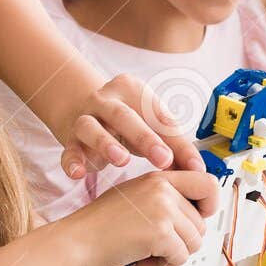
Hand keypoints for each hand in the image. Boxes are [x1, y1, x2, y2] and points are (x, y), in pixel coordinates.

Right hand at [54, 74, 205, 179]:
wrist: (81, 111)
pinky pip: (68, 150)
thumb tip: (198, 169)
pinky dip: (72, 161)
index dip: (176, 140)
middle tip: (164, 159)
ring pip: (91, 127)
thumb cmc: (125, 122)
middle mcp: (105, 100)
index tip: (193, 165)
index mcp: (132, 90)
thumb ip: (174, 146)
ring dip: (106, 144)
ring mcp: (84, 118)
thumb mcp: (152, 127)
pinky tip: (78, 174)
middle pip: (124, 116)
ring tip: (122, 161)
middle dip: (145, 138)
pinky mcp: (69, 140)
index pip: (157, 114)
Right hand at [59, 170, 218, 265]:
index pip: (208, 183)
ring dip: (172, 256)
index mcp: (158, 177)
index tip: (201, 218)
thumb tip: (196, 216)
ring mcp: (162, 209)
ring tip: (147, 254)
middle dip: (182, 242)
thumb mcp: (135, 198)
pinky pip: (181, 256)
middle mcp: (163, 189)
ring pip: (194, 242)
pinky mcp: (160, 232)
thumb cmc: (98, 226)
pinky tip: (142, 262)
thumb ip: (165, 200)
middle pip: (201, 223)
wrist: (74, 242)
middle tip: (158, 247)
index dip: (210, 205)